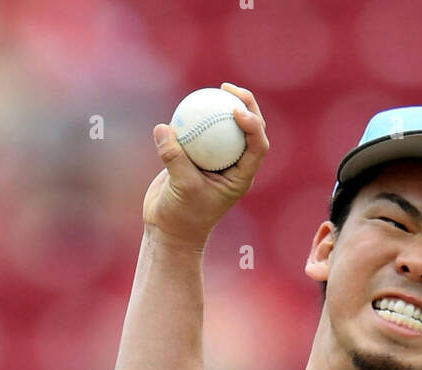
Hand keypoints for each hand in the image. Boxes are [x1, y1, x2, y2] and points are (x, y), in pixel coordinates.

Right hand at [143, 84, 269, 249]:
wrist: (168, 228)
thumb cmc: (182, 216)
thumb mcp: (181, 188)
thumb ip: (174, 158)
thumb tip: (163, 128)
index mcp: (241, 177)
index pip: (257, 147)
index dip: (254, 125)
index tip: (236, 111)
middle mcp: (233, 166)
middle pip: (248, 130)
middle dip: (246, 105)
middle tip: (229, 89)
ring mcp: (216, 160)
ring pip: (225, 127)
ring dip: (222, 107)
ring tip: (215, 89)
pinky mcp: (197, 156)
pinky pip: (201, 131)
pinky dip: (196, 117)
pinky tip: (188, 104)